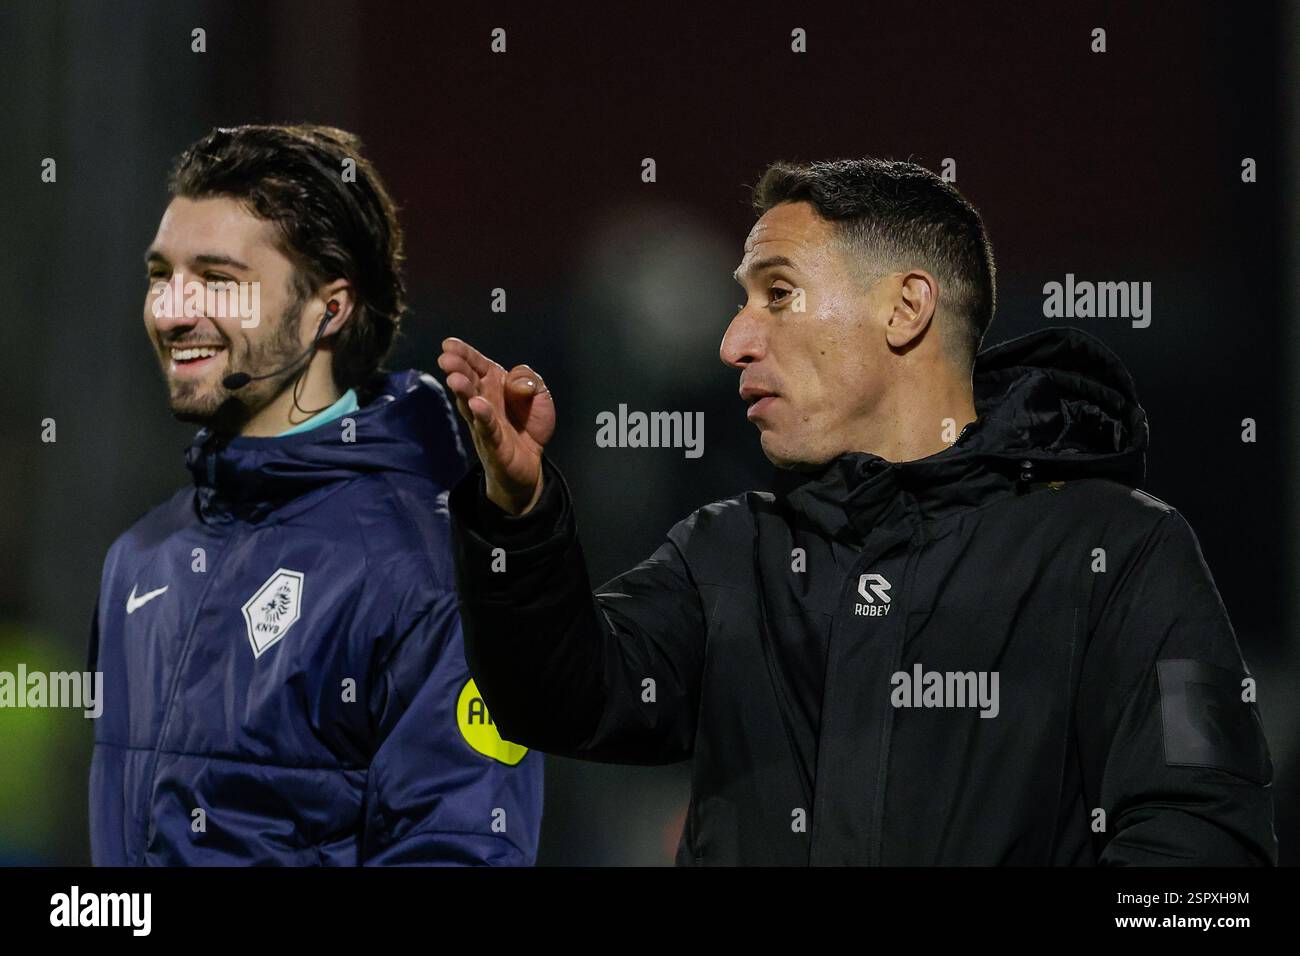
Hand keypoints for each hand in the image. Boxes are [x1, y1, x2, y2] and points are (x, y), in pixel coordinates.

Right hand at [438, 337, 555, 514]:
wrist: (532, 463)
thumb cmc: (529, 424)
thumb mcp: (540, 393)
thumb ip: (529, 380)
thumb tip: (515, 382)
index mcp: (494, 383)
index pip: (477, 364)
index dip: (463, 353)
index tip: (448, 344)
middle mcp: (485, 400)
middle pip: (469, 381)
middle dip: (458, 369)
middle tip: (446, 359)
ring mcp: (485, 422)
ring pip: (471, 404)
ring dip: (463, 391)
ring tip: (455, 379)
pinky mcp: (494, 443)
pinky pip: (487, 428)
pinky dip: (482, 416)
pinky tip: (476, 405)